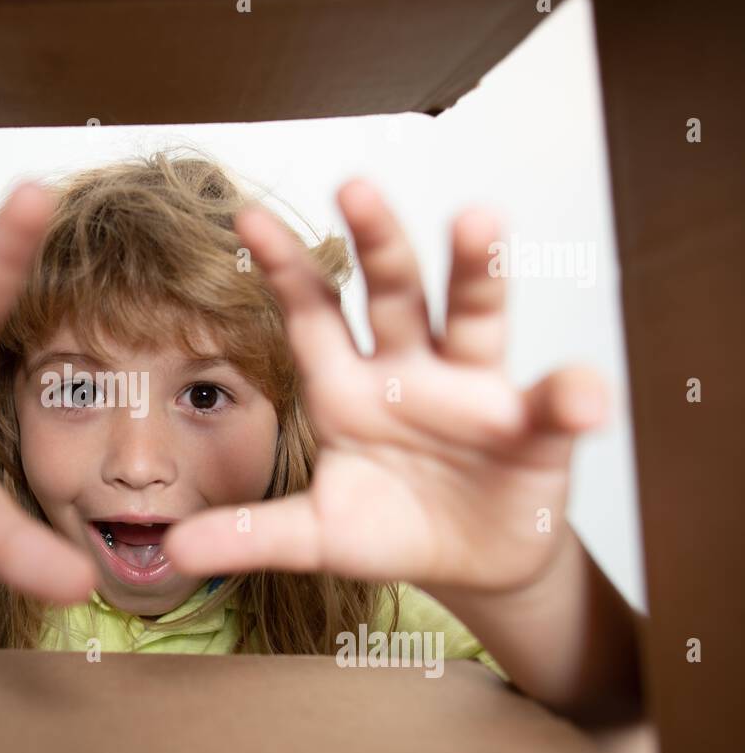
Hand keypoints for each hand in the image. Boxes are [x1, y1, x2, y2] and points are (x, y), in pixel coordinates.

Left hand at [164, 181, 607, 593]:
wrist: (472, 564)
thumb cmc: (392, 529)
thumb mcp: (318, 536)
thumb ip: (253, 535)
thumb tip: (172, 549)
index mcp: (348, 388)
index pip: (312, 314)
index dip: (283, 268)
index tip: (246, 217)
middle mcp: (409, 370)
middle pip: (393, 292)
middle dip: (376, 241)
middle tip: (355, 188)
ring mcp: (474, 390)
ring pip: (473, 316)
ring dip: (476, 270)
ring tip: (477, 220)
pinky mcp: (535, 427)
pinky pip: (554, 404)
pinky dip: (571, 398)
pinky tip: (580, 398)